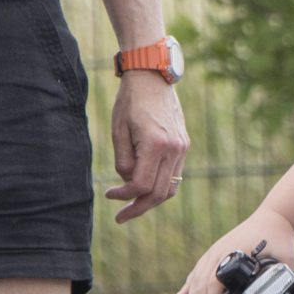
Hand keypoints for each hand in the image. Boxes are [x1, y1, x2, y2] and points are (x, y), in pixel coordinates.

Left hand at [106, 71, 189, 222]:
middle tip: (121, 217)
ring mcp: (182, 148)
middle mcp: (174, 149)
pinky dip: (159, 186)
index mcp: (155, 144)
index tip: (109, 195)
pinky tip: (144, 187)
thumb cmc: (130, 101)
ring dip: (150, 201)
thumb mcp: (118, 130)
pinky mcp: (184, 145)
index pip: (140, 185)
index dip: (123, 196)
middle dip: (138, 208)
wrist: (153, 76)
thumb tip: (129, 183)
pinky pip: (174, 176)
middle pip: (158, 193)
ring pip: (169, 188)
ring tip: (132, 206)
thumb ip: (123, 160)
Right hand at [178, 209, 293, 293]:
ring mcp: (215, 251)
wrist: (273, 216)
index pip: (213, 280)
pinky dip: (190, 284)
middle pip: (201, 282)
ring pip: (196, 277)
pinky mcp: (216, 252)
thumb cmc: (278, 236)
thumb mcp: (285, 258)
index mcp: (232, 252)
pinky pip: (198, 270)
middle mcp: (219, 252)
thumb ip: (283, 279)